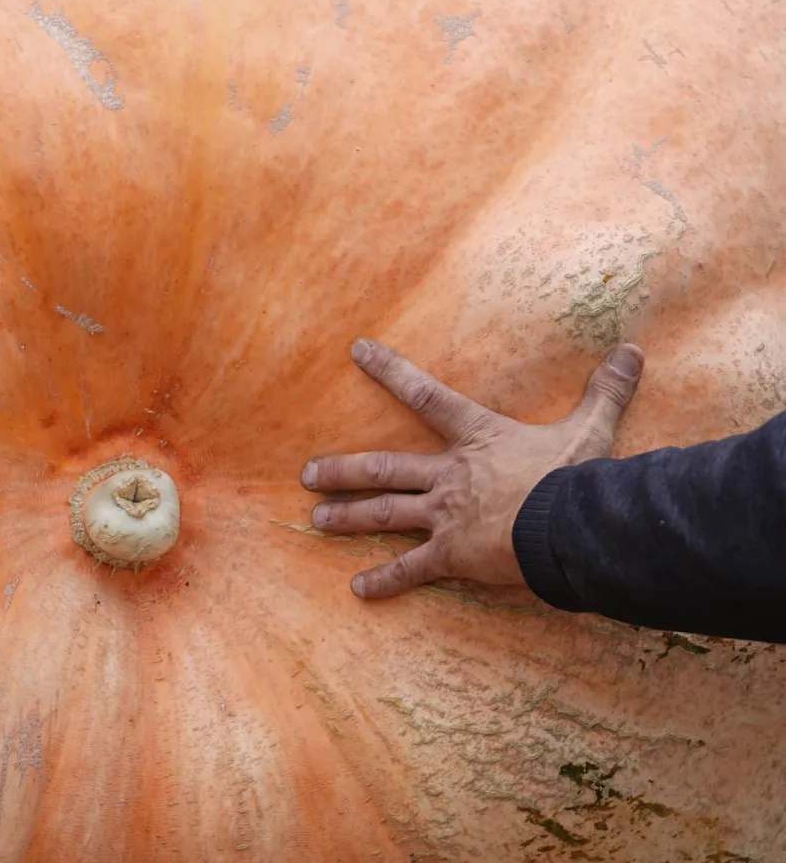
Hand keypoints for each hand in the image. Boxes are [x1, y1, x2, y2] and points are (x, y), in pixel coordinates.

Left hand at [302, 339, 644, 599]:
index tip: (357, 350)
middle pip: (385, 468)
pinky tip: (358, 590)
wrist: (573, 526)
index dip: (390, 370)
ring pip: (385, 514)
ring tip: (316, 520)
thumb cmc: (579, 477)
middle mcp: (450, 476)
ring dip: (348, 517)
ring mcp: (446, 516)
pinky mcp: (453, 554)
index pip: (425, 396)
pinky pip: (412, 569)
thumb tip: (633, 352)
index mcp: (476, 438)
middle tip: (306, 474)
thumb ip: (606, 391)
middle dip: (344, 470)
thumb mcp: (592, 428)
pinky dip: (385, 581)